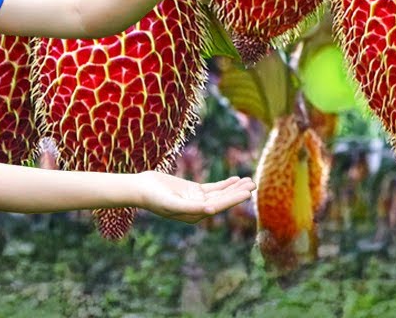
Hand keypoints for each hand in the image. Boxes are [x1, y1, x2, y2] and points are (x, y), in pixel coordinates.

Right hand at [135, 173, 254, 224]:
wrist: (141, 188)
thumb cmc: (154, 198)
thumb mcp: (172, 203)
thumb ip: (191, 207)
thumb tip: (211, 210)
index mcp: (195, 215)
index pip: (219, 206)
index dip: (234, 199)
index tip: (247, 193)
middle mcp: (198, 209)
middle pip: (223, 200)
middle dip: (238, 192)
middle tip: (254, 184)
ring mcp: (197, 199)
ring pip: (220, 193)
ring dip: (234, 187)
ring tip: (249, 180)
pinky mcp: (194, 190)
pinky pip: (213, 187)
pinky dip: (225, 184)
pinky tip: (235, 179)